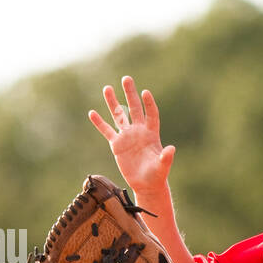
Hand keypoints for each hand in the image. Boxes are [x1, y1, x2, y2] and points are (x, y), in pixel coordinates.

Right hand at [88, 76, 175, 193]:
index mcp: (152, 133)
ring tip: (107, 88)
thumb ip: (166, 157)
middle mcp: (139, 131)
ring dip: (113, 102)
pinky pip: (107, 131)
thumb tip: (171, 149)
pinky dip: (99, 123)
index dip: (148, 104)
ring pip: (119, 115)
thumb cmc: (157, 175)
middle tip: (126, 78)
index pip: (151, 114)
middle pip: (134, 108)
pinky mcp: (117, 145)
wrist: (145, 183)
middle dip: (130, 93)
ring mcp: (127, 136)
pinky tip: (92, 113)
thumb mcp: (163, 166)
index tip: (145, 93)